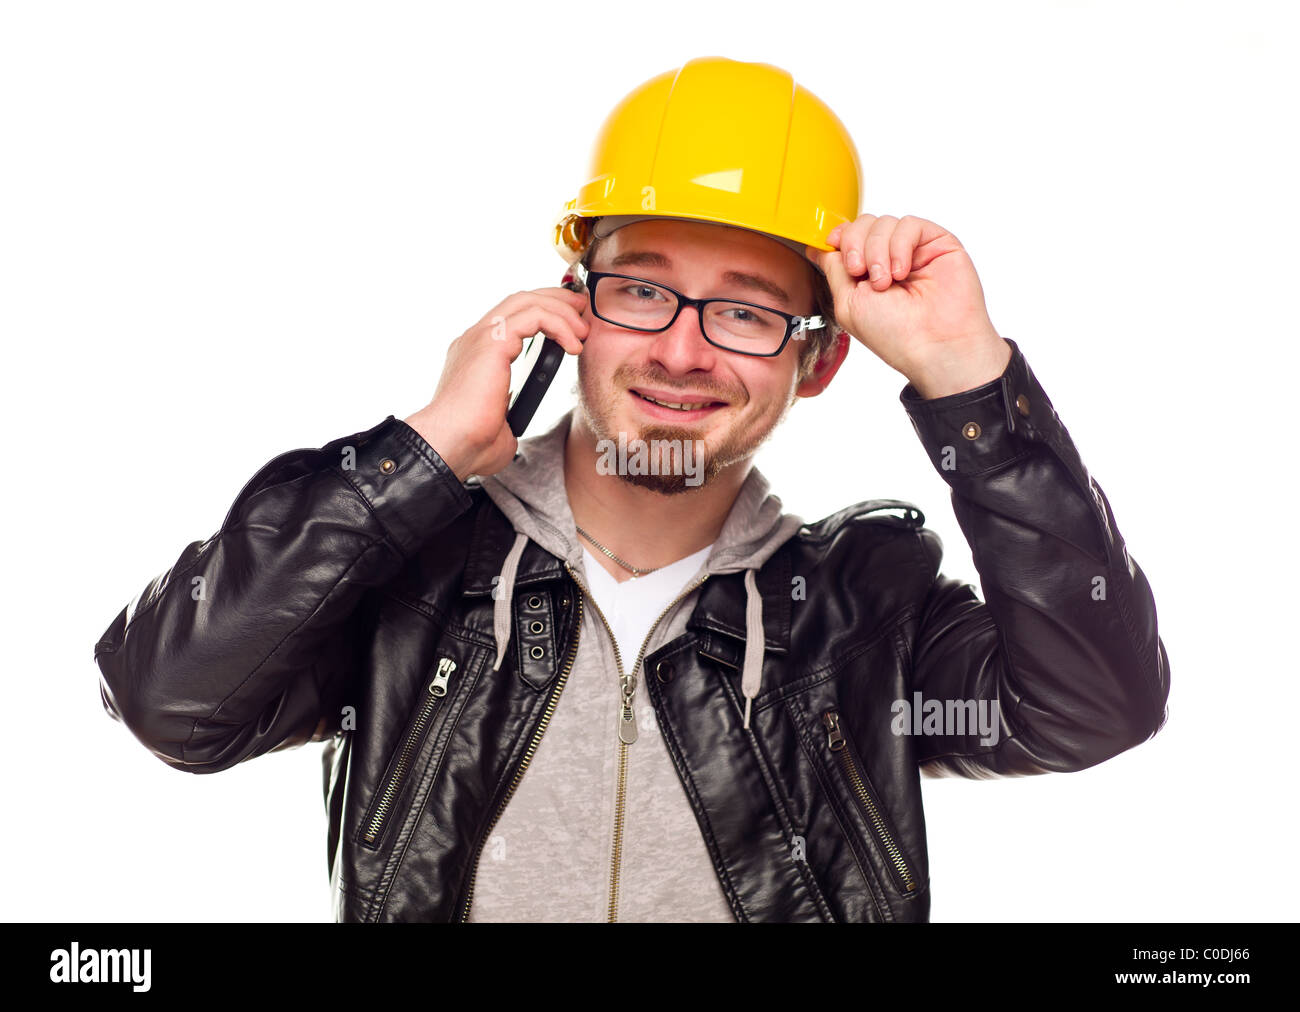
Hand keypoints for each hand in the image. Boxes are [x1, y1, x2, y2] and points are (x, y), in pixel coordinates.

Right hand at [404, 283, 588, 479]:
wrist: (450, 446)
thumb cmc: (470, 444)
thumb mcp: (499, 424)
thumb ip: (508, 415)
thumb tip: (512, 424)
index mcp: (476, 356)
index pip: (511, 318)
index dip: (543, 313)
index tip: (571, 326)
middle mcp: (476, 339)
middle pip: (520, 300)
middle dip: (555, 299)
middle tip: (582, 311)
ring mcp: (481, 337)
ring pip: (527, 302)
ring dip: (561, 311)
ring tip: (583, 331)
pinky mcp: (492, 342)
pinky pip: (534, 316)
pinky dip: (559, 325)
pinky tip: (573, 345)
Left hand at [805, 214, 1010, 398]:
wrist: (934, 346)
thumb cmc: (893, 335)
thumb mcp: (847, 302)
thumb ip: (833, 269)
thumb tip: (818, 246)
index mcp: (866, 274)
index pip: (847, 237)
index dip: (839, 236)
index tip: (834, 246)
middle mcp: (889, 260)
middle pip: (863, 224)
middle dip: (855, 244)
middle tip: (860, 272)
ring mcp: (913, 251)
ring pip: (884, 223)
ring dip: (877, 251)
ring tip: (886, 281)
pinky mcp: (937, 244)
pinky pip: (909, 224)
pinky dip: (899, 245)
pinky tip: (902, 271)